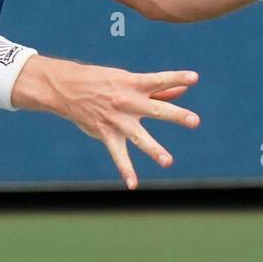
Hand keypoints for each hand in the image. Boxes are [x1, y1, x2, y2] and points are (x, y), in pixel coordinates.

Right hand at [15, 58, 199, 188]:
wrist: (68, 88)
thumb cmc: (105, 82)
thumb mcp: (129, 80)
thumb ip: (159, 89)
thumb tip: (184, 90)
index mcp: (135, 84)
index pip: (160, 79)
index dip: (177, 77)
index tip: (195, 78)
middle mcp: (128, 102)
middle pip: (156, 109)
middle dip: (176, 115)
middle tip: (194, 121)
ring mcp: (117, 120)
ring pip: (138, 136)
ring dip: (154, 149)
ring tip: (168, 162)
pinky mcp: (106, 134)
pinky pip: (118, 154)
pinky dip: (125, 169)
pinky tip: (134, 184)